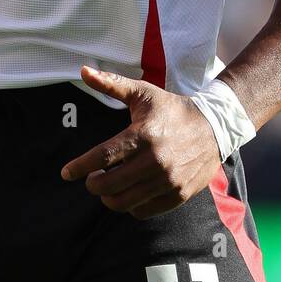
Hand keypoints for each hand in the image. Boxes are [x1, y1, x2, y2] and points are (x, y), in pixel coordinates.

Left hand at [60, 66, 221, 217]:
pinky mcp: (178, 194)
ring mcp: (168, 180)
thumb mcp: (143, 93)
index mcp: (143, 135)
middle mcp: (155, 160)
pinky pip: (143, 211)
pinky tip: (129, 193)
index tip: (66, 172)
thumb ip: (111, 84)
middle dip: (92, 184)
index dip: (79, 167)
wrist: (214, 127)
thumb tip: (83, 70)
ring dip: (108, 198)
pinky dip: (130, 206)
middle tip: (91, 178)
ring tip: (108, 186)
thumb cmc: (171, 109)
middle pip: (109, 185)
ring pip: (124, 202)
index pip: (103, 156)